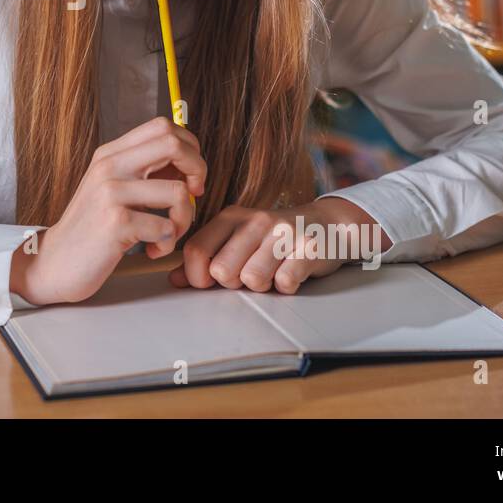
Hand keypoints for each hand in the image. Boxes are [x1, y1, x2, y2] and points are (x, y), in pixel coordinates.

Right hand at [10, 116, 206, 305]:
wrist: (54, 262)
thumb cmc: (92, 229)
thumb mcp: (112, 188)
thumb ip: (143, 171)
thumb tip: (187, 160)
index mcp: (110, 154)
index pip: (163, 126)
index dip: (189, 148)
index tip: (189, 176)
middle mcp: (109, 166)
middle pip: (173, 144)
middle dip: (198, 170)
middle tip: (193, 196)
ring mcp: (110, 193)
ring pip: (178, 192)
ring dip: (185, 219)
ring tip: (168, 235)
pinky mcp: (115, 223)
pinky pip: (166, 227)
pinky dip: (167, 243)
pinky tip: (152, 250)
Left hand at [169, 195, 389, 294]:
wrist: (328, 224)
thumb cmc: (275, 238)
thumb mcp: (238, 239)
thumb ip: (206, 257)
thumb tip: (174, 279)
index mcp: (231, 216)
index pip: (197, 250)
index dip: (196, 276)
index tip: (207, 283)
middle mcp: (255, 220)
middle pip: (223, 271)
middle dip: (234, 283)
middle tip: (249, 273)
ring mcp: (284, 233)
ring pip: (253, 279)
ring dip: (262, 285)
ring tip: (272, 271)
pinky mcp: (309, 248)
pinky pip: (285, 283)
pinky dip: (287, 286)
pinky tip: (291, 272)